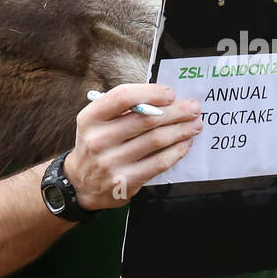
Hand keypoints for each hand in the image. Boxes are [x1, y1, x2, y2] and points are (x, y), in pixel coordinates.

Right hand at [61, 83, 202, 210]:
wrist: (81, 185)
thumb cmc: (98, 145)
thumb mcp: (98, 123)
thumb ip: (123, 109)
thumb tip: (164, 99)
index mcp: (90, 118)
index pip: (122, 97)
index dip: (150, 93)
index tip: (171, 93)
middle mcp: (98, 139)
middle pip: (145, 119)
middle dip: (175, 112)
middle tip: (194, 108)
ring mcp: (111, 162)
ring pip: (155, 140)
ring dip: (180, 130)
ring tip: (195, 124)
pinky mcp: (125, 181)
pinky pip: (158, 162)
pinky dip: (176, 151)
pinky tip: (185, 143)